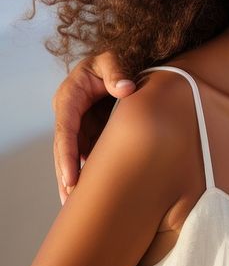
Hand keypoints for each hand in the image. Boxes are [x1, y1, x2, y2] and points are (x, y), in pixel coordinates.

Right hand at [52, 52, 134, 202]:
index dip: (68, 155)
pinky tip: (92, 191)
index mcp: (70, 97)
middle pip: (65, 149)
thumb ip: (117, 71)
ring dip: (74, 178)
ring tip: (76, 206)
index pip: (65, 130)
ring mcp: (79, 124)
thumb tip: (126, 89)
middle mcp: (70, 114)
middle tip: (69, 202)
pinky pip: (88, 153)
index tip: (70, 178)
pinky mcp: (90, 130)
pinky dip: (90, 171)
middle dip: (66, 175)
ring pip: (74, 155)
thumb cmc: (112, 59)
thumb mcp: (112, 59)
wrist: (118, 61)